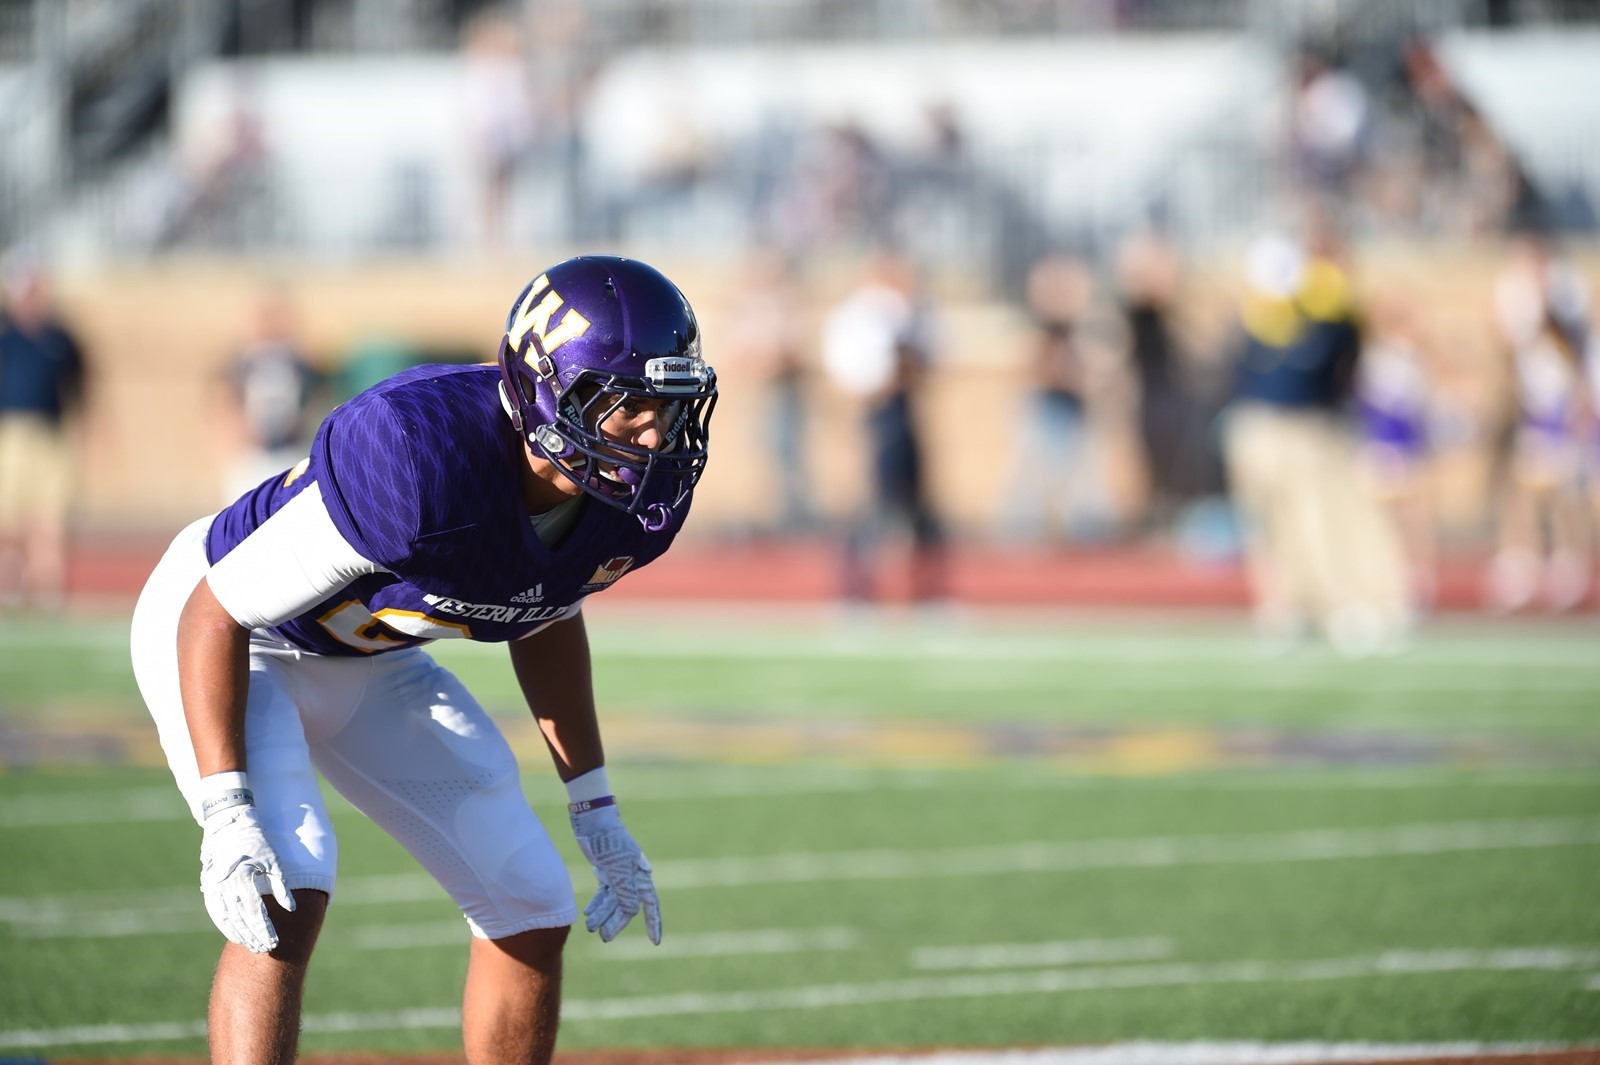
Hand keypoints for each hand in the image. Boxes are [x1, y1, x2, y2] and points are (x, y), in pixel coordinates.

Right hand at [200, 801, 295, 952]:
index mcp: (243, 879)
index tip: (274, 943)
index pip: (254, 913)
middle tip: (265, 949)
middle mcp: (226, 886)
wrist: (229, 824)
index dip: (264, 929)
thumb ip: (282, 886)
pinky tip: (234, 934)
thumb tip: (291, 909)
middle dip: (254, 936)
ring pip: (226, 918)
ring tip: (252, 945)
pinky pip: (216, 911)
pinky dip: (225, 925)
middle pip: (240, 919)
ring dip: (239, 934)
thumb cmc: (257, 842)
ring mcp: (214, 888)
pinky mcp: (209, 887)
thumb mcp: (274, 860)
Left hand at [571, 802, 661, 943]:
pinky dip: (597, 903)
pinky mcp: (606, 871)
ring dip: (603, 915)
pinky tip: (589, 913)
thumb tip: (633, 913)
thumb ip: (626, 894)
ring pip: (613, 901)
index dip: (654, 924)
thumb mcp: (618, 872)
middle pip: (627, 907)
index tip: (655, 942)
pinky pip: (604, 893)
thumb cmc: (610, 845)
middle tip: (605, 938)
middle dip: (617, 923)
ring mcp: (619, 875)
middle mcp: (632, 878)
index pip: (650, 905)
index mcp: (640, 877)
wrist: (595, 823)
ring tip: (591, 927)